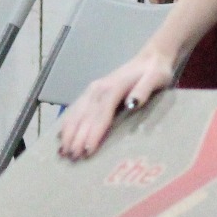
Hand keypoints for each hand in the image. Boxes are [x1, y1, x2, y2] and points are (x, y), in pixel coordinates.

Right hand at [57, 50, 179, 158]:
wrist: (151, 57)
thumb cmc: (155, 72)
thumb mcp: (156, 78)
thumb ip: (144, 90)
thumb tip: (131, 104)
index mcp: (112, 88)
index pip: (100, 116)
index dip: (93, 135)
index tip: (87, 151)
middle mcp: (98, 89)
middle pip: (84, 117)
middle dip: (77, 138)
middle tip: (72, 158)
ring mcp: (93, 90)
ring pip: (76, 113)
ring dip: (68, 133)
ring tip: (63, 152)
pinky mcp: (92, 92)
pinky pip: (75, 108)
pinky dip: (67, 123)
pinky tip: (61, 135)